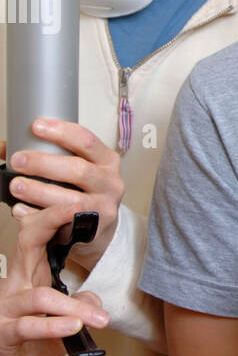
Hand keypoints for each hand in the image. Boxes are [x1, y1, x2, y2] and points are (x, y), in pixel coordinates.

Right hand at [0, 197, 109, 355]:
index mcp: (27, 279)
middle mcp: (14, 287)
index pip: (37, 239)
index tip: (82, 205)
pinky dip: (54, 326)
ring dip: (75, 307)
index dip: (55, 218)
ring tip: (100, 318)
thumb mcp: (59, 327)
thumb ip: (77, 309)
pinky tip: (74, 327)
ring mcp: (5, 309)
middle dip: (51, 222)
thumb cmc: (24, 350)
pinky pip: (29, 326)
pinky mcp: (3, 333)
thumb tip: (95, 298)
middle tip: (78, 211)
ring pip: (41, 297)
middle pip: (27, 244)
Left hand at [4, 119, 124, 271]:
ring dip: (39, 191)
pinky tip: (23, 210)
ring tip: (16, 186)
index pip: (86, 140)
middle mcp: (110, 182)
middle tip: (18, 161)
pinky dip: (39, 215)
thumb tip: (7, 147)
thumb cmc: (85, 192)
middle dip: (43, 163)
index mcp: (106, 160)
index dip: (61, 132)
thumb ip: (50, 156)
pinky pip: (64, 221)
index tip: (35, 127)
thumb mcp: (77, 170)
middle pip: (78, 169)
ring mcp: (105, 206)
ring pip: (71, 199)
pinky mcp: (95, 228)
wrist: (101, 228)